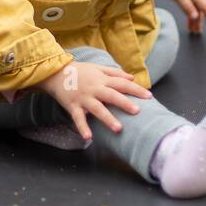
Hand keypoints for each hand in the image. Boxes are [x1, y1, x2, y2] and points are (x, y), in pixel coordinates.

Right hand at [37, 61, 153, 142]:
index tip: (149, 96)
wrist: (56, 73)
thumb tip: (132, 78)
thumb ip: (115, 73)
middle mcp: (94, 89)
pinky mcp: (73, 106)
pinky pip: (78, 119)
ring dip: (108, 119)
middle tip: (137, 111)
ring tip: (119, 129)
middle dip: (124, 103)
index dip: (135, 89)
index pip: (121, 83)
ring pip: (97, 109)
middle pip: (111, 96)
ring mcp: (83, 98)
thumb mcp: (97, 68)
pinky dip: (83, 128)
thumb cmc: (79, 72)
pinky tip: (89, 137)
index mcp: (101, 79)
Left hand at [164, 0, 205, 32]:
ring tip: (191, 29)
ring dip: (193, 18)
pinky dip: (189, 12)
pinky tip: (188, 18)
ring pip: (194, 7)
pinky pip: (189, 4)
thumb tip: (196, 17)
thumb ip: (188, 7)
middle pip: (199, 9)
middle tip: (197, 31)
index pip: (205, 7)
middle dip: (199, 21)